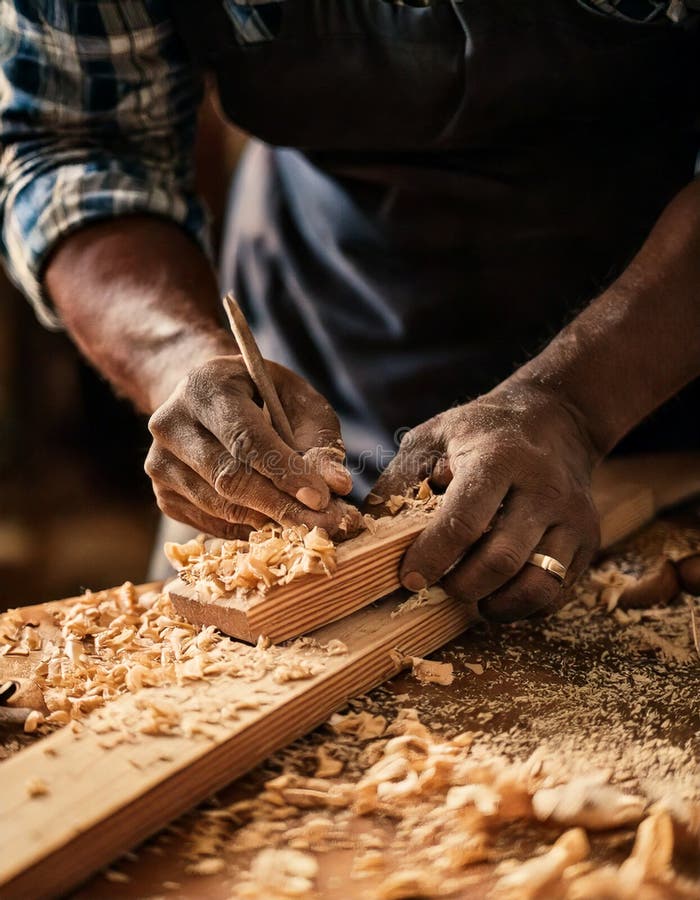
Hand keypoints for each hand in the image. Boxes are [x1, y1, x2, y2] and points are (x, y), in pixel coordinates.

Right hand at [145, 355, 355, 538]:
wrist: (210, 401)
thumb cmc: (263, 398)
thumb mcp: (297, 402)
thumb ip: (318, 441)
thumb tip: (337, 486)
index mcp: (205, 387)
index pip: (245, 438)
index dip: (285, 472)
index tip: (322, 497)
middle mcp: (171, 423)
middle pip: (229, 478)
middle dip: (282, 505)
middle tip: (327, 523)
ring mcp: (160, 462)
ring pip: (220, 506)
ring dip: (270, 522)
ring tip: (311, 524)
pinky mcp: (163, 494)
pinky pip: (212, 523)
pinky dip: (250, 528)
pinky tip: (276, 521)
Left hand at [370, 381, 600, 620]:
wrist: (558, 419)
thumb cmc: (482, 432)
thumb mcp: (433, 437)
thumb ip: (400, 481)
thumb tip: (368, 531)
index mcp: (498, 459)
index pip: (464, 520)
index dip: (432, 557)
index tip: (409, 578)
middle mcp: (543, 488)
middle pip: (501, 561)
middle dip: (460, 586)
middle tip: (437, 586)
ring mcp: (572, 517)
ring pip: (537, 585)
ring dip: (495, 605)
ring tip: (468, 596)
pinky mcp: (588, 540)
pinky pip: (556, 592)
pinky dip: (523, 606)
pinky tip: (497, 593)